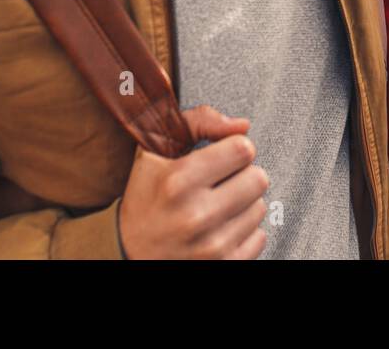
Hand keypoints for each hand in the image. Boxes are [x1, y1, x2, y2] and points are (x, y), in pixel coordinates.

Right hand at [118, 105, 268, 258]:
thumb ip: (199, 122)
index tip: (222, 156)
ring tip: (216, 207)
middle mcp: (196, 215)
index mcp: (179, 180)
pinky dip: (244, 231)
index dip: (234, 148)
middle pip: (258, 178)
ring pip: (260, 207)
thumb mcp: (158, 149)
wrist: (127, 250)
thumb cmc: (147, 195)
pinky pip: (260, 237)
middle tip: (221, 182)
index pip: (243, 149)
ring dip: (243, 204)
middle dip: (242, 175)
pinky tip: (220, 228)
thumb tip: (242, 125)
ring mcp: (211, 246)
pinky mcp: (224, 265)